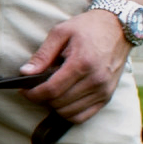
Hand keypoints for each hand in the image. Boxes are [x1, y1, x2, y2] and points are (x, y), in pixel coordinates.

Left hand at [21, 5, 132, 123]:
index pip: (52, 89)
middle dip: (42, 98)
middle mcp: (95, 79)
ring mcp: (103, 90)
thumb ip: (43, 54)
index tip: (24, 90)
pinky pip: (83, 116)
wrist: (119, 27)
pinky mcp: (107, 96)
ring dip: (55, 106)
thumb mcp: (61, 32)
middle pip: (59, 102)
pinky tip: (63, 100)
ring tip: (51, 92)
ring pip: (70, 112)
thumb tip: (25, 72)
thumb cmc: (88, 27)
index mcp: (82, 63)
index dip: (33, 94)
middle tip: (35, 89)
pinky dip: (69, 113)